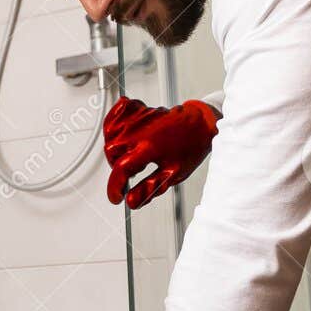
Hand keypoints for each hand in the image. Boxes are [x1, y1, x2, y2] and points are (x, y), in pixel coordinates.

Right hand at [103, 96, 219, 208]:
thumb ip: (149, 188)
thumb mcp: (173, 174)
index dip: (115, 187)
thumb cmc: (191, 146)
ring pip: (109, 133)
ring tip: (128, 155)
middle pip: (111, 152)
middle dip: (116, 166)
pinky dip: (114, 122)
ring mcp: (137, 118)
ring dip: (114, 147)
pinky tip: (123, 133)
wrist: (201, 123)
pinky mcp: (138, 108)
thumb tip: (132, 201)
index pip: (121, 169)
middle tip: (130, 173)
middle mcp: (140, 131)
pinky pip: (116, 112)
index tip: (117, 197)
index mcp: (148, 148)